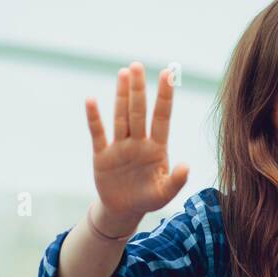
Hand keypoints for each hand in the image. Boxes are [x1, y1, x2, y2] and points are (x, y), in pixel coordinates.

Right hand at [85, 62, 189, 234]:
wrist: (124, 210)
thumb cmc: (148, 199)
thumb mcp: (164, 193)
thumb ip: (176, 181)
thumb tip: (186, 166)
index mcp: (156, 148)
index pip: (161, 117)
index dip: (164, 96)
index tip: (167, 74)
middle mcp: (138, 142)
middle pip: (138, 111)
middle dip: (138, 90)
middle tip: (137, 66)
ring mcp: (120, 147)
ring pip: (121, 117)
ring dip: (121, 96)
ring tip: (123, 73)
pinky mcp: (102, 156)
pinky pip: (98, 134)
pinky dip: (94, 119)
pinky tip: (91, 101)